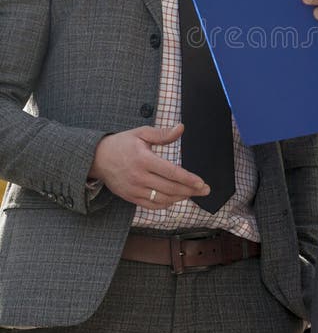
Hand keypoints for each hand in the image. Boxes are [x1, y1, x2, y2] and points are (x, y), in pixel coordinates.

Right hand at [88, 123, 209, 207]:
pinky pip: (152, 205)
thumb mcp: (141, 133)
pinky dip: (166, 204)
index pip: (171, 172)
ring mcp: (134, 189)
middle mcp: (139, 177)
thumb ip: (162, 134)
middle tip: (205, 190)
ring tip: (192, 193)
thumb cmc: (122, 143)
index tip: (201, 183)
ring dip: (180, 197)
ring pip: (163, 199)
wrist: (97, 159)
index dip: (188, 179)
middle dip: (190, 190)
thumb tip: (181, 128)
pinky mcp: (131, 197)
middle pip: (170, 188)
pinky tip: (175, 198)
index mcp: (143, 159)